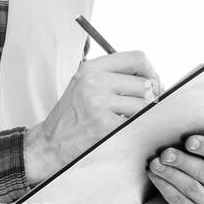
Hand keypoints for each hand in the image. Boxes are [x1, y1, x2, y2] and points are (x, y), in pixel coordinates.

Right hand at [24, 50, 161, 185]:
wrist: (48, 144)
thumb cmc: (71, 118)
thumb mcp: (85, 87)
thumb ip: (113, 78)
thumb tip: (154, 82)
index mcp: (90, 69)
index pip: (137, 58)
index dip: (151, 72)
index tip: (151, 86)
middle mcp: (93, 81)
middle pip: (146, 84)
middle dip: (149, 100)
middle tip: (138, 111)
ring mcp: (98, 102)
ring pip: (145, 105)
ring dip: (142, 117)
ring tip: (125, 123)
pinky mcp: (105, 124)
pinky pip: (138, 123)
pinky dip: (136, 129)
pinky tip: (121, 133)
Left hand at [141, 134, 203, 203]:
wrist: (162, 191)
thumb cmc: (180, 162)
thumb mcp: (190, 147)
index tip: (188, 141)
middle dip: (182, 161)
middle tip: (164, 154)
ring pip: (191, 187)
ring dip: (171, 174)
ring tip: (154, 164)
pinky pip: (180, 201)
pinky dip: (165, 187)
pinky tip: (154, 177)